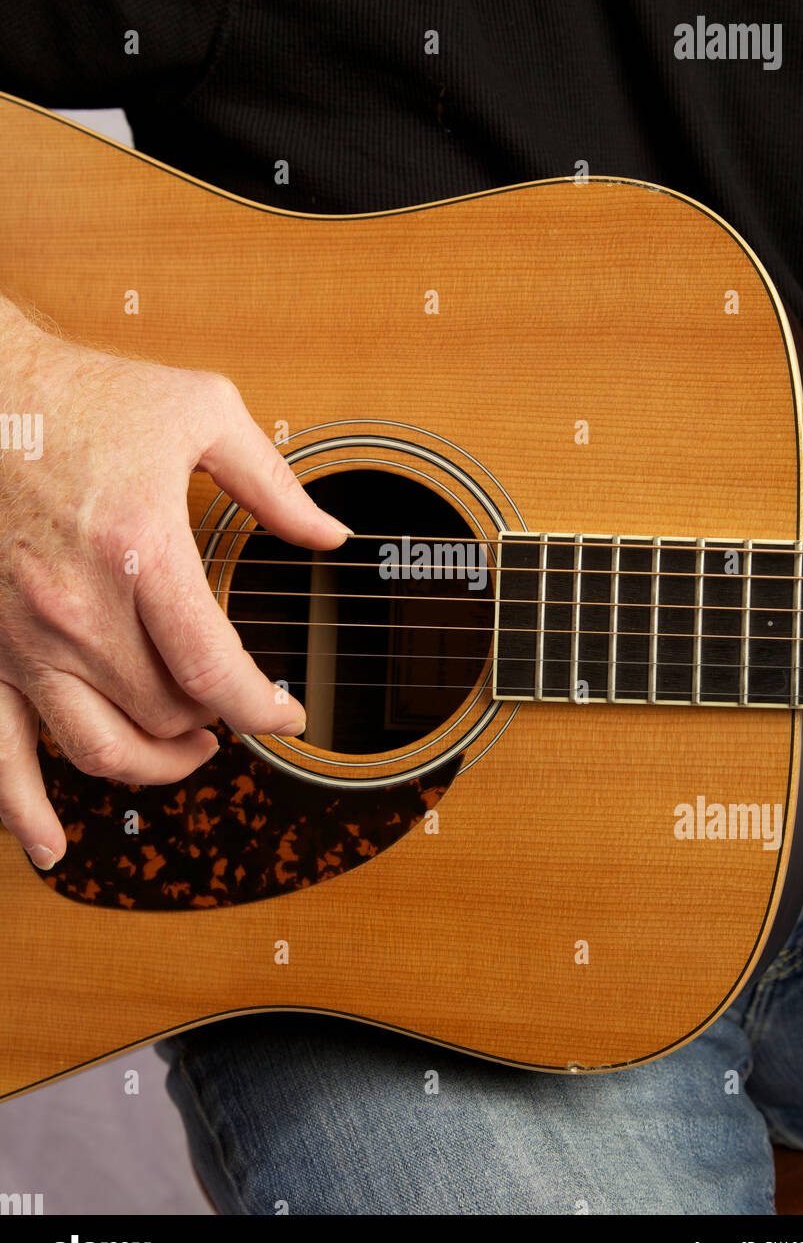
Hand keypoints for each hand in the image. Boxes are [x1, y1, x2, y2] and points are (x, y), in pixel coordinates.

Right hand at [0, 298, 348, 867]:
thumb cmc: (81, 394)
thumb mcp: (197, 411)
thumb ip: (272, 483)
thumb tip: (330, 535)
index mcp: (141, 552)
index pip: (218, 673)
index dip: (266, 709)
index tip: (288, 713)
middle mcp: (77, 609)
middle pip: (167, 714)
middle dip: (215, 724)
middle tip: (233, 711)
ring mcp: (20, 638)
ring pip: (99, 748)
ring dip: (153, 765)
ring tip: (184, 752)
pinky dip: (24, 812)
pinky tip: (50, 848)